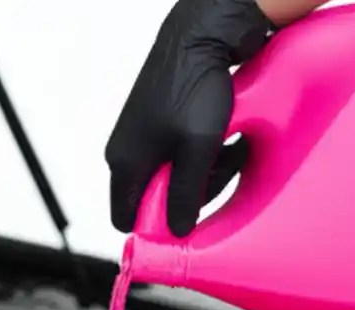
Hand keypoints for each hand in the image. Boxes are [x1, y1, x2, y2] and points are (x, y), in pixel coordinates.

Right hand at [105, 0, 272, 236]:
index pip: (126, 217)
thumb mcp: (197, 149)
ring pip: (179, 176)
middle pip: (159, 198)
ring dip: (208, 171)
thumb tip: (177, 232)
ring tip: (229, 148)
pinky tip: (227, 137)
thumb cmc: (195, 86)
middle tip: (218, 171)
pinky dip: (209, 152)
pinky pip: (188, 154)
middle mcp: (131, 150)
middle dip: (193, 193)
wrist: (205, 32)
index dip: (155, 227)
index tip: (188, 222)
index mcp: (126, 162)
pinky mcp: (167, 122)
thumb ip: (185, 195)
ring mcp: (149, 135)